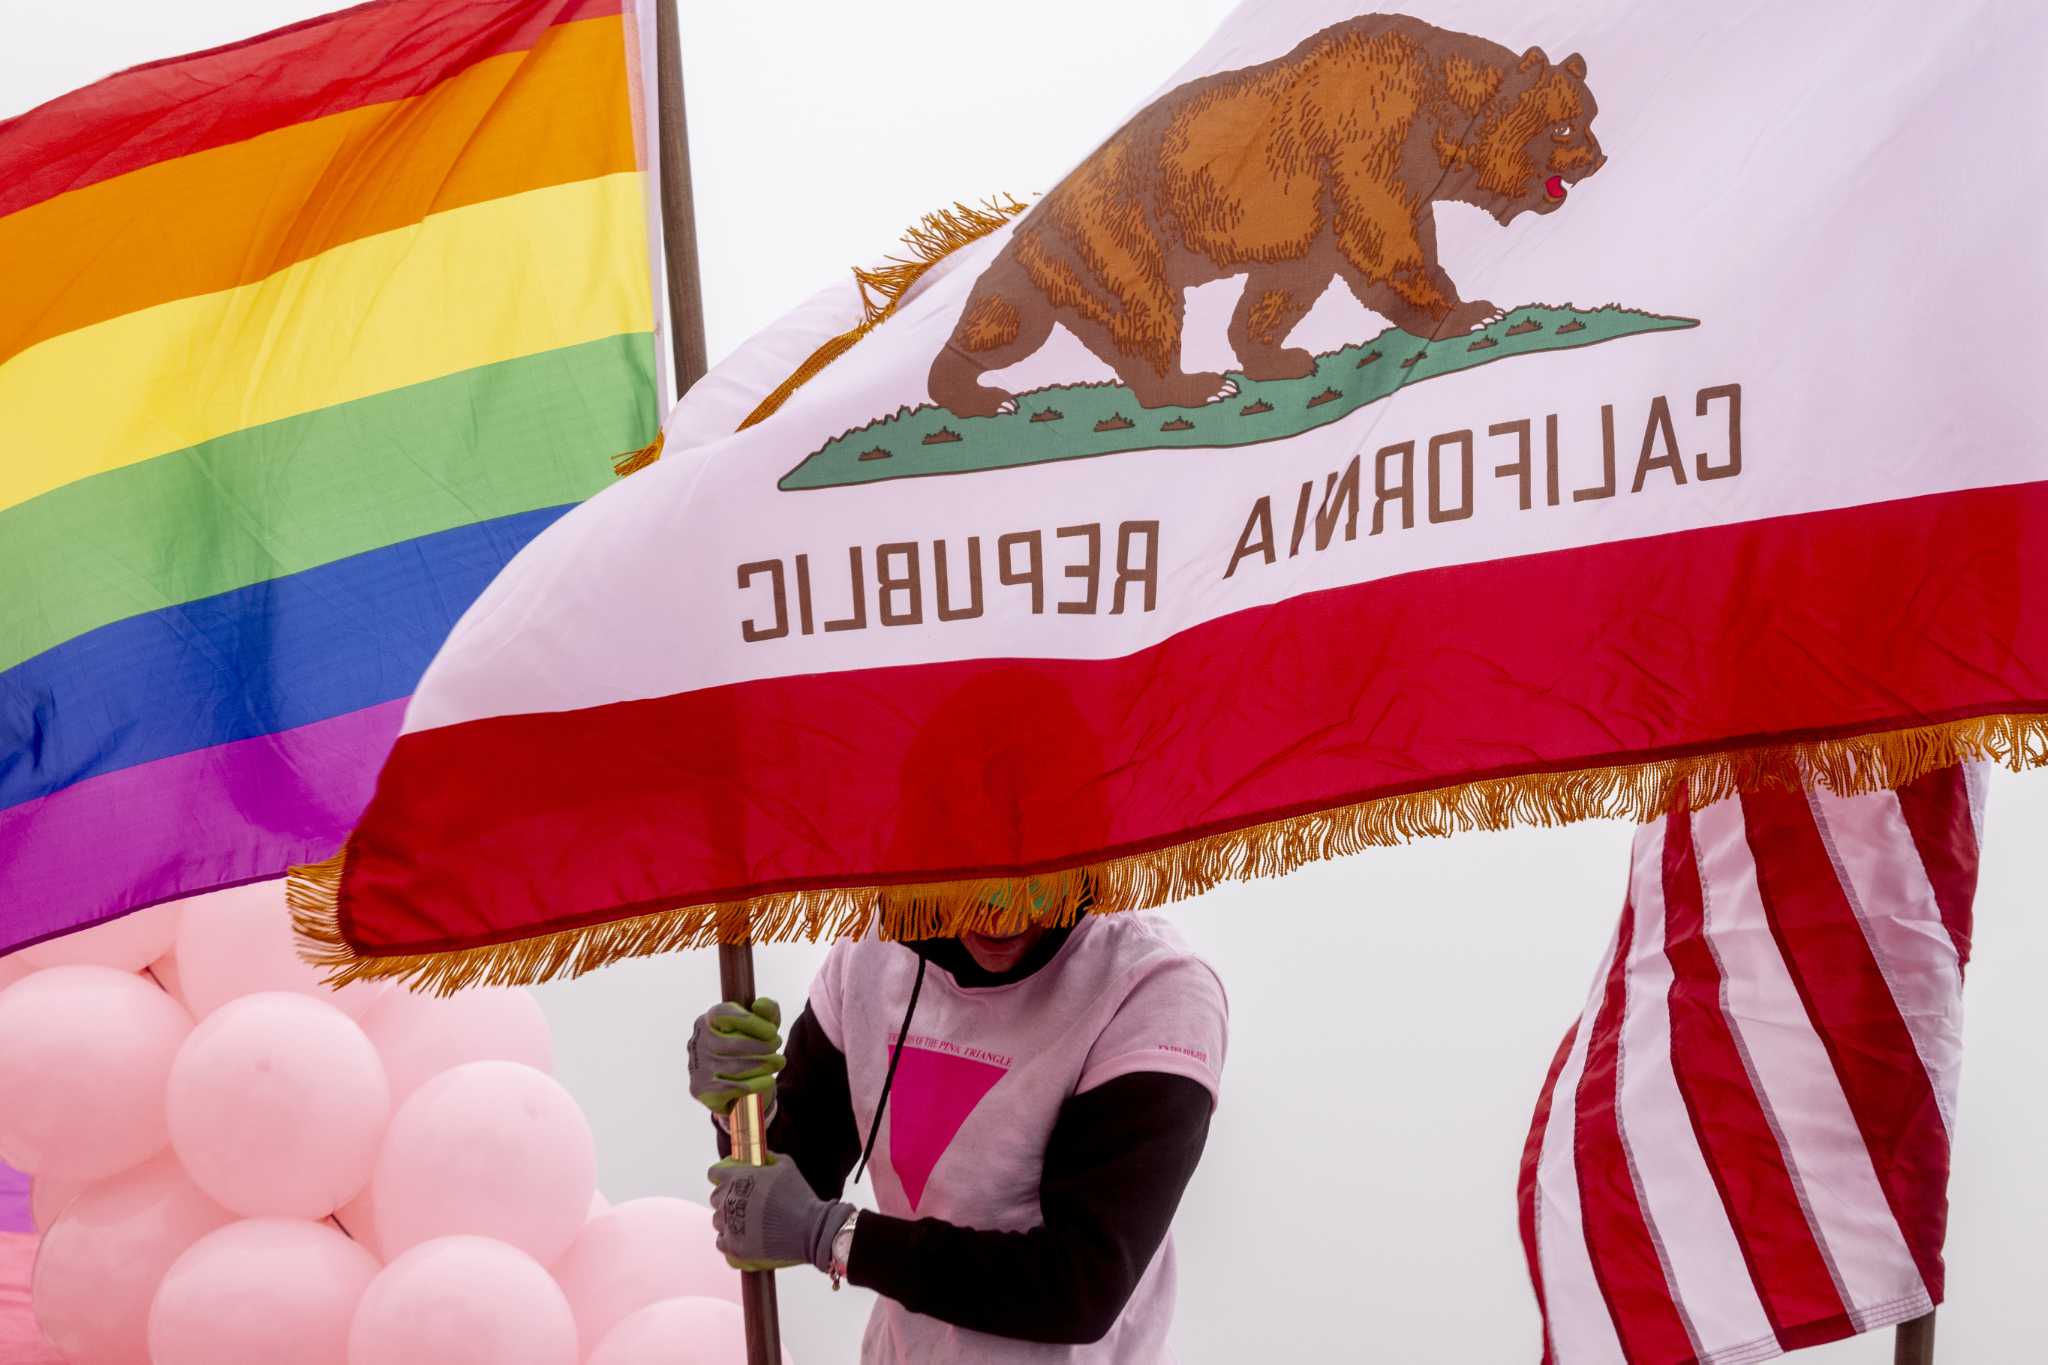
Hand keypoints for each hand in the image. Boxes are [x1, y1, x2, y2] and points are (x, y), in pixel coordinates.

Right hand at [688, 998, 783, 1115]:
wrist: (736, 1086)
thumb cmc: (751, 1047)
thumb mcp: (763, 1026)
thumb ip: (767, 1011)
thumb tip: (760, 1005)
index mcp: (708, 1020)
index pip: (725, 1015)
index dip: (751, 1022)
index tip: (773, 1031)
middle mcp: (698, 1042)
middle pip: (734, 1044)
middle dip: (763, 1046)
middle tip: (778, 1046)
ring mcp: (697, 1067)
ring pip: (736, 1067)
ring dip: (763, 1065)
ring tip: (778, 1061)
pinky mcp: (701, 1090)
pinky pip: (733, 1087)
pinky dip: (756, 1084)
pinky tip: (769, 1080)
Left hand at [707, 1154, 852, 1272]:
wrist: (808, 1229)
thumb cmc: (798, 1195)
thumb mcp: (786, 1165)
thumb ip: (768, 1158)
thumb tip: (761, 1156)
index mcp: (738, 1177)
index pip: (714, 1173)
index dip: (721, 1176)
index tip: (729, 1180)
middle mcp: (728, 1200)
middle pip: (715, 1198)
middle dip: (726, 1198)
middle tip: (745, 1204)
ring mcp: (729, 1225)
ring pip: (718, 1220)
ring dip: (728, 1219)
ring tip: (747, 1223)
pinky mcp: (733, 1246)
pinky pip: (721, 1241)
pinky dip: (730, 1239)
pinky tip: (743, 1237)